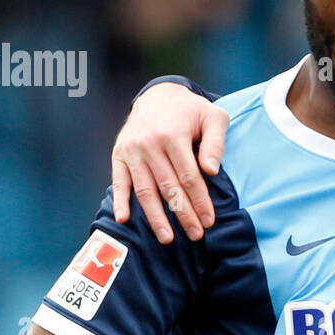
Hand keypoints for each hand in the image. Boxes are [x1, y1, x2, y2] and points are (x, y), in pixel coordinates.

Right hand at [111, 82, 227, 242]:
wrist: (158, 95)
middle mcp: (149, 144)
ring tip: (167, 238)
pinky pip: (119, 181)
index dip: (199, 201)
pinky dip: (120, 201)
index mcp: (173, 135)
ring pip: (145, 190)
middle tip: (195, 235)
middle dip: (183, 214)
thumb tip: (211, 172)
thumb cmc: (191, 111)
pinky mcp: (119, 154)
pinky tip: (124, 219)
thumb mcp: (213, 117)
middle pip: (168, 188)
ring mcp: (132, 150)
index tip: (209, 221)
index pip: (189, 177)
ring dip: (155, 217)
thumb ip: (215, 143)